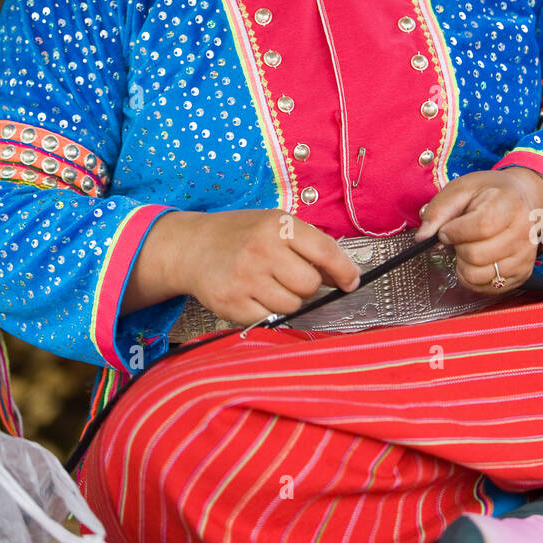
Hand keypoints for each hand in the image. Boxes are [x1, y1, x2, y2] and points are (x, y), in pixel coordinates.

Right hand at [159, 209, 361, 325]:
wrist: (192, 247)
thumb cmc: (241, 235)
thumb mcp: (274, 224)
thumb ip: (309, 245)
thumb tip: (343, 275)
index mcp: (277, 226)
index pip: (325, 252)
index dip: (344, 271)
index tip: (351, 282)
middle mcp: (261, 250)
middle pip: (310, 285)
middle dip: (307, 286)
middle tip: (291, 277)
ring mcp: (245, 279)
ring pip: (292, 306)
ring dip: (288, 300)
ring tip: (270, 284)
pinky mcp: (232, 304)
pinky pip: (268, 318)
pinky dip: (267, 311)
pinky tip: (254, 295)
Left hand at [414, 168, 542, 294]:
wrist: (522, 200)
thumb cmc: (489, 193)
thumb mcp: (462, 189)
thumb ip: (439, 210)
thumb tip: (422, 237)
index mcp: (510, 205)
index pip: (481, 227)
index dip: (455, 231)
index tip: (446, 229)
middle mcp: (523, 233)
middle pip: (477, 255)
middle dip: (457, 247)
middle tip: (459, 237)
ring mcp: (524, 257)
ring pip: (479, 275)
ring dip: (463, 264)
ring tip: (467, 247)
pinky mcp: (522, 274)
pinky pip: (487, 288)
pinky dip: (473, 277)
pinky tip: (475, 260)